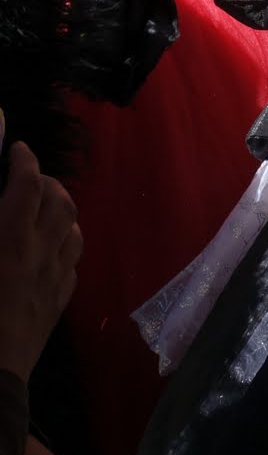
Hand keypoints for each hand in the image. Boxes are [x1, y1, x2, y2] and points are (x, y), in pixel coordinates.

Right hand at [0, 144, 81, 381]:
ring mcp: (53, 280)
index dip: (23, 160)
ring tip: (43, 207)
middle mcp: (40, 254)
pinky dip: (65, 244)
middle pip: (59, 201)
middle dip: (46, 181)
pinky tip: (52, 248)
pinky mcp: (57, 305)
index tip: (17, 149)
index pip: (26, 184)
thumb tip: (0, 205)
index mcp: (10, 240)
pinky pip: (72, 263)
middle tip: (27, 177)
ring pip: (73, 230)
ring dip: (61, 210)